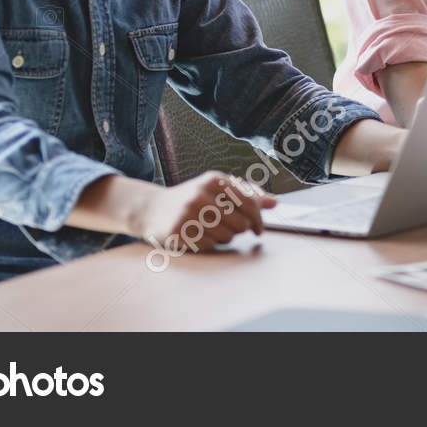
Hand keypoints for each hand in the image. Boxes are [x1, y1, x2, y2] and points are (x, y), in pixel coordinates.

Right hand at [132, 171, 275, 253]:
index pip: (249, 203)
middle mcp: (201, 195)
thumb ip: (247, 194)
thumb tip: (275, 202)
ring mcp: (188, 214)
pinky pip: (210, 246)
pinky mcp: (179, 232)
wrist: (151, 208)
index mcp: (214, 180)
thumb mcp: (217, 188)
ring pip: (227, 237)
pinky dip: (209, 244)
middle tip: (230, 228)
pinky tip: (199, 235)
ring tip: (212, 229)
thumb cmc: (192, 198)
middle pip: (241, 223)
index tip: (259, 229)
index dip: (259, 220)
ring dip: (225, 237)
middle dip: (240, 230)